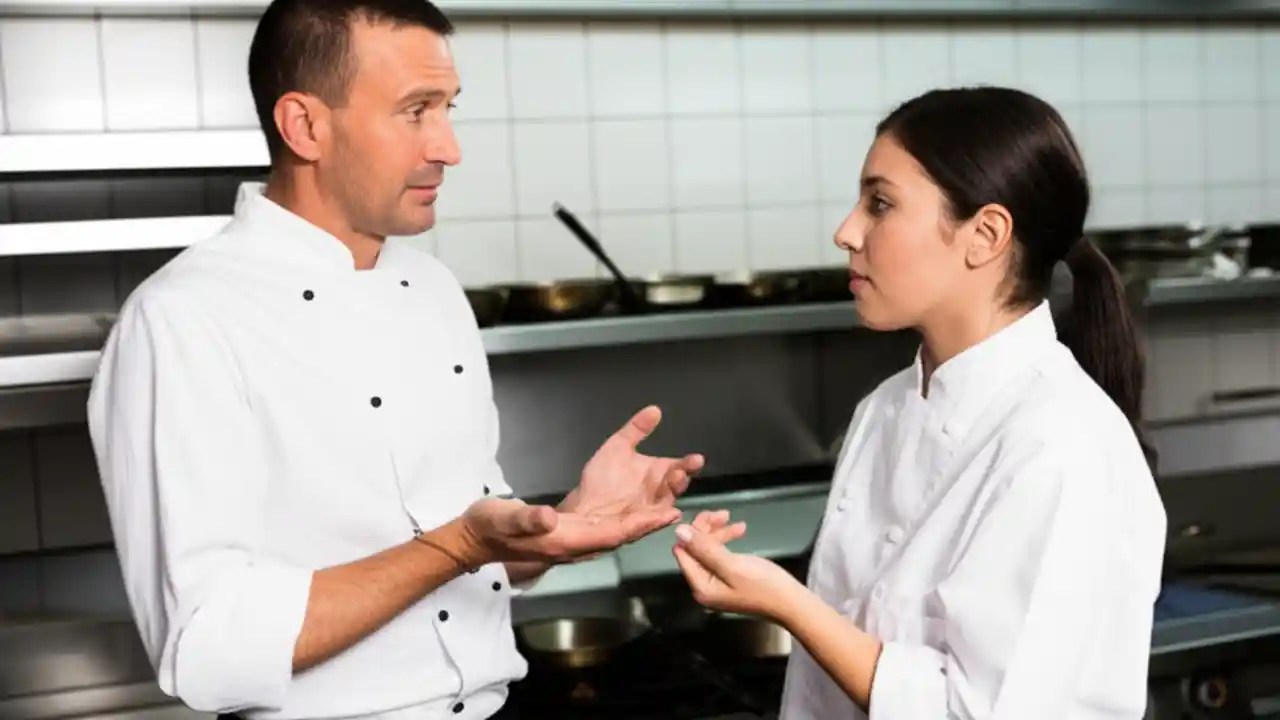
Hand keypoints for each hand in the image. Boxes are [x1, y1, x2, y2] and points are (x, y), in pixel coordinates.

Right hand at [459, 497, 679, 565]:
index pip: (611, 535)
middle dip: (650, 524)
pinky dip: (625, 521)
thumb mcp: (504, 517)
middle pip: (620, 535)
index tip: (665, 515)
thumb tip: (549, 517)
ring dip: (642, 523)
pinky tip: (637, 511)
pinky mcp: (567, 535)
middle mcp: (573, 544)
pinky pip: (604, 529)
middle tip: (678, 510)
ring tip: (667, 508)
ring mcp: (571, 541)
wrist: (474, 538)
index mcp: (563, 540)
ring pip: (615, 533)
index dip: (640, 526)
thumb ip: (526, 518)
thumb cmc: (488, 526)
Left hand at [560, 406, 704, 522]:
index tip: (696, 458)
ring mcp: (648, 513)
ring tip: (676, 480)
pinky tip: (668, 514)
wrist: (581, 506)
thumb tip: (655, 409)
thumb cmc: (601, 479)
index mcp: (657, 474)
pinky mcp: (635, 528)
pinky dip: (658, 520)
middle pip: (676, 486)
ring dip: (673, 494)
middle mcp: (657, 493)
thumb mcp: (618, 447)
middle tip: (684, 469)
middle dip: (682, 478)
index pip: (678, 467)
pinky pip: (649, 525)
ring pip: (666, 505)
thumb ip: (636, 429)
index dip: (688, 464)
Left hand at [672, 515, 804, 621]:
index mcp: (700, 586)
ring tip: (738, 523)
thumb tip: (678, 531)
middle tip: (725, 514)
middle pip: (695, 550)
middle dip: (707, 530)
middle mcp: (703, 586)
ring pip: (709, 550)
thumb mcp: (732, 565)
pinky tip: (741, 531)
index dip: (692, 532)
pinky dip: (727, 542)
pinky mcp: (728, 579)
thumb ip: (704, 549)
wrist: (791, 603)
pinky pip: (720, 556)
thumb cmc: (763, 584)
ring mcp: (716, 583)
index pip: (683, 553)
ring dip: (720, 533)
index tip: (709, 516)